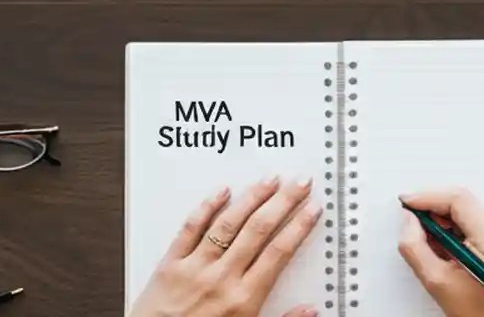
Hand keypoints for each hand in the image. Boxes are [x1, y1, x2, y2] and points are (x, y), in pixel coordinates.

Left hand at [129, 175, 322, 316]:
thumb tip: (310, 311)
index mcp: (244, 299)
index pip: (279, 253)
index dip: (299, 226)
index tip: (312, 209)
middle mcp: (221, 278)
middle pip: (258, 230)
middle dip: (283, 201)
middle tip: (299, 183)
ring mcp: (195, 267)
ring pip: (228, 223)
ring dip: (251, 198)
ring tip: (269, 180)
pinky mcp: (171, 263)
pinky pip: (190, 228)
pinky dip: (207, 207)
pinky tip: (222, 191)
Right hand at [397, 188, 483, 316]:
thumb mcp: (440, 285)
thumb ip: (416, 248)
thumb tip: (409, 222)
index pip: (458, 199)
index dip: (427, 197)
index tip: (408, 203)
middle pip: (465, 203)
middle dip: (437, 213)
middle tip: (420, 231)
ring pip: (472, 211)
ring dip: (449, 224)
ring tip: (442, 251)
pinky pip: (483, 222)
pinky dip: (463, 231)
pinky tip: (457, 253)